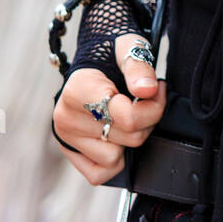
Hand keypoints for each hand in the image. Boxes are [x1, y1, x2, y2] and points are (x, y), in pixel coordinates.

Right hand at [52, 34, 166, 185]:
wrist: (93, 62)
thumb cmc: (112, 53)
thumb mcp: (129, 47)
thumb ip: (139, 66)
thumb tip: (147, 90)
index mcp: (77, 89)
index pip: (126, 117)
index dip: (153, 107)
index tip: (156, 89)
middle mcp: (66, 117)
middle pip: (127, 138)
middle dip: (146, 121)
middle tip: (146, 101)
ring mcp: (66, 138)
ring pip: (115, 158)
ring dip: (130, 139)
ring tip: (129, 115)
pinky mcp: (70, 153)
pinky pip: (99, 174)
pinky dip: (114, 160)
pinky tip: (117, 135)